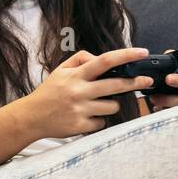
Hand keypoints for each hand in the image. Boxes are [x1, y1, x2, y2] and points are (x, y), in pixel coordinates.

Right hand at [21, 47, 154, 138]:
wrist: (30, 117)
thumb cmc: (48, 92)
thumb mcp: (60, 70)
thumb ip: (80, 60)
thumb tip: (100, 58)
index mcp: (76, 75)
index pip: (105, 61)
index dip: (126, 55)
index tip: (142, 52)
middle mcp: (79, 91)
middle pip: (116, 85)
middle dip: (136, 82)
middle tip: (147, 81)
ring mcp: (80, 110)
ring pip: (113, 106)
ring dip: (111, 104)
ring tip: (98, 104)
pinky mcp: (80, 126)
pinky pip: (102, 122)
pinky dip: (98, 120)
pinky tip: (86, 117)